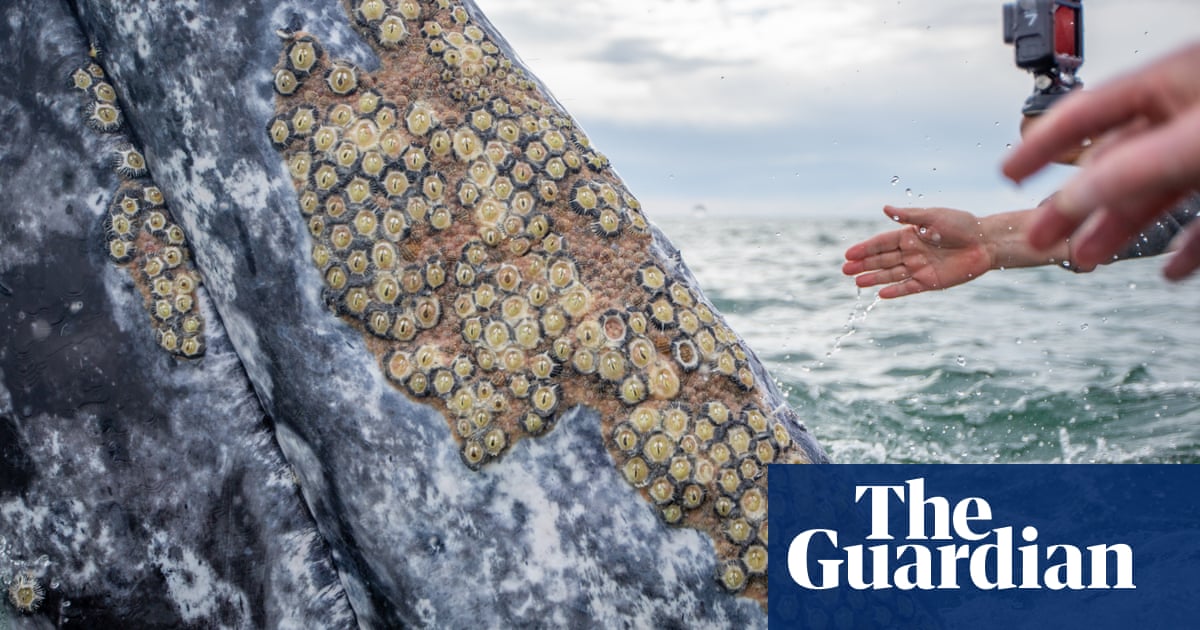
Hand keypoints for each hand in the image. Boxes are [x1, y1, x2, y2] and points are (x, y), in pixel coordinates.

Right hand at [843, 206, 992, 298]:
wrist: (986, 242)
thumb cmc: (962, 224)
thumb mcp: (933, 216)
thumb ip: (908, 216)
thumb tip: (884, 208)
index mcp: (910, 235)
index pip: (882, 243)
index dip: (865, 248)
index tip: (848, 254)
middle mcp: (912, 252)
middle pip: (882, 259)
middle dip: (863, 264)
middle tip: (845, 270)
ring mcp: (919, 268)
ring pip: (891, 274)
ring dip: (874, 278)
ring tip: (856, 282)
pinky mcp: (930, 282)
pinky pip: (908, 288)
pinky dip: (895, 291)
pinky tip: (880, 294)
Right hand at [1003, 42, 1199, 279]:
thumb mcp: (1186, 145)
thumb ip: (1125, 172)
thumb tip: (1067, 200)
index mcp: (1170, 82)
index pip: (1084, 114)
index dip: (1039, 145)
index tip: (1007, 173)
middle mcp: (1188, 111)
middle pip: (1116, 162)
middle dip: (1075, 203)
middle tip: (1039, 232)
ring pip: (1155, 191)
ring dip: (1119, 227)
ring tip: (1087, 257)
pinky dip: (1183, 245)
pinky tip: (1167, 269)